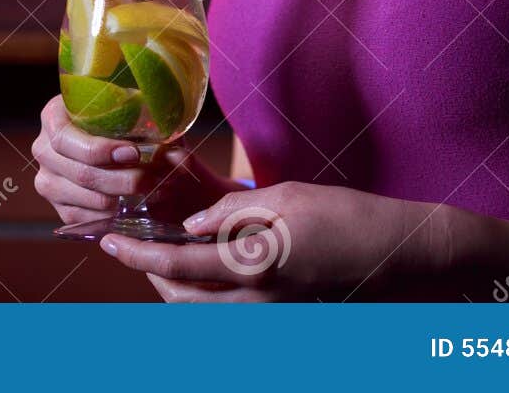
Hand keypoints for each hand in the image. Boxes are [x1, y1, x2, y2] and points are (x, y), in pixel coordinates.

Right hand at [31, 94, 236, 226]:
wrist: (106, 135)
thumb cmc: (121, 117)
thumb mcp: (131, 111)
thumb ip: (150, 125)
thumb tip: (178, 155)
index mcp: (53, 117)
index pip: (67, 140)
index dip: (101, 150)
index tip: (134, 152)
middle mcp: (43, 149)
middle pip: (81, 173)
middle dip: (124, 179)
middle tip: (155, 179)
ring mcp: (47, 180)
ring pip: (86, 199)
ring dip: (124, 199)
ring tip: (154, 192)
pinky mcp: (58, 206)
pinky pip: (85, 218)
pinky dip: (113, 215)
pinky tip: (134, 205)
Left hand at [100, 181, 453, 301]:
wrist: (399, 252)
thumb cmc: (348, 218)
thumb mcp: (286, 199)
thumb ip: (234, 212)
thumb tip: (194, 223)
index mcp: (256, 269)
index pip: (180, 268)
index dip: (138, 256)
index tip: (109, 242)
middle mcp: (258, 300)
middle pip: (183, 299)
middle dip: (150, 275)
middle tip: (131, 244)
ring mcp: (271, 309)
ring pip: (203, 308)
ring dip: (175, 284)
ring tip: (161, 249)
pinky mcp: (281, 307)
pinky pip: (228, 304)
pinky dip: (205, 287)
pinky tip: (205, 257)